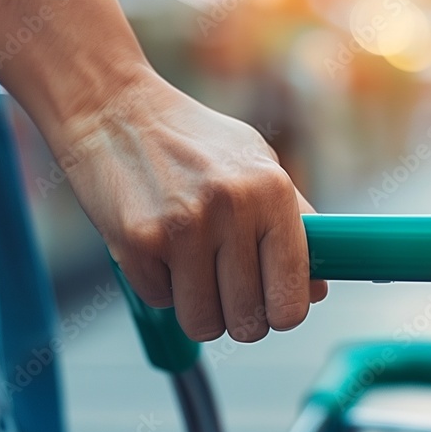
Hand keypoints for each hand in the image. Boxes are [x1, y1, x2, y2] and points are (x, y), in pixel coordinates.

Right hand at [57, 72, 327, 341]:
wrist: (113, 109)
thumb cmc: (192, 139)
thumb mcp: (257, 162)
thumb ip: (294, 222)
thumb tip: (316, 289)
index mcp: (272, 191)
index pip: (292, 297)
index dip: (282, 314)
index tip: (270, 309)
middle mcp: (232, 208)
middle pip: (248, 320)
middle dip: (237, 317)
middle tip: (225, 291)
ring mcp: (183, 226)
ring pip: (203, 322)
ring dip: (198, 309)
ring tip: (192, 270)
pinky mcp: (138, 240)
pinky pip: (160, 300)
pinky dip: (160, 285)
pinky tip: (157, 246)